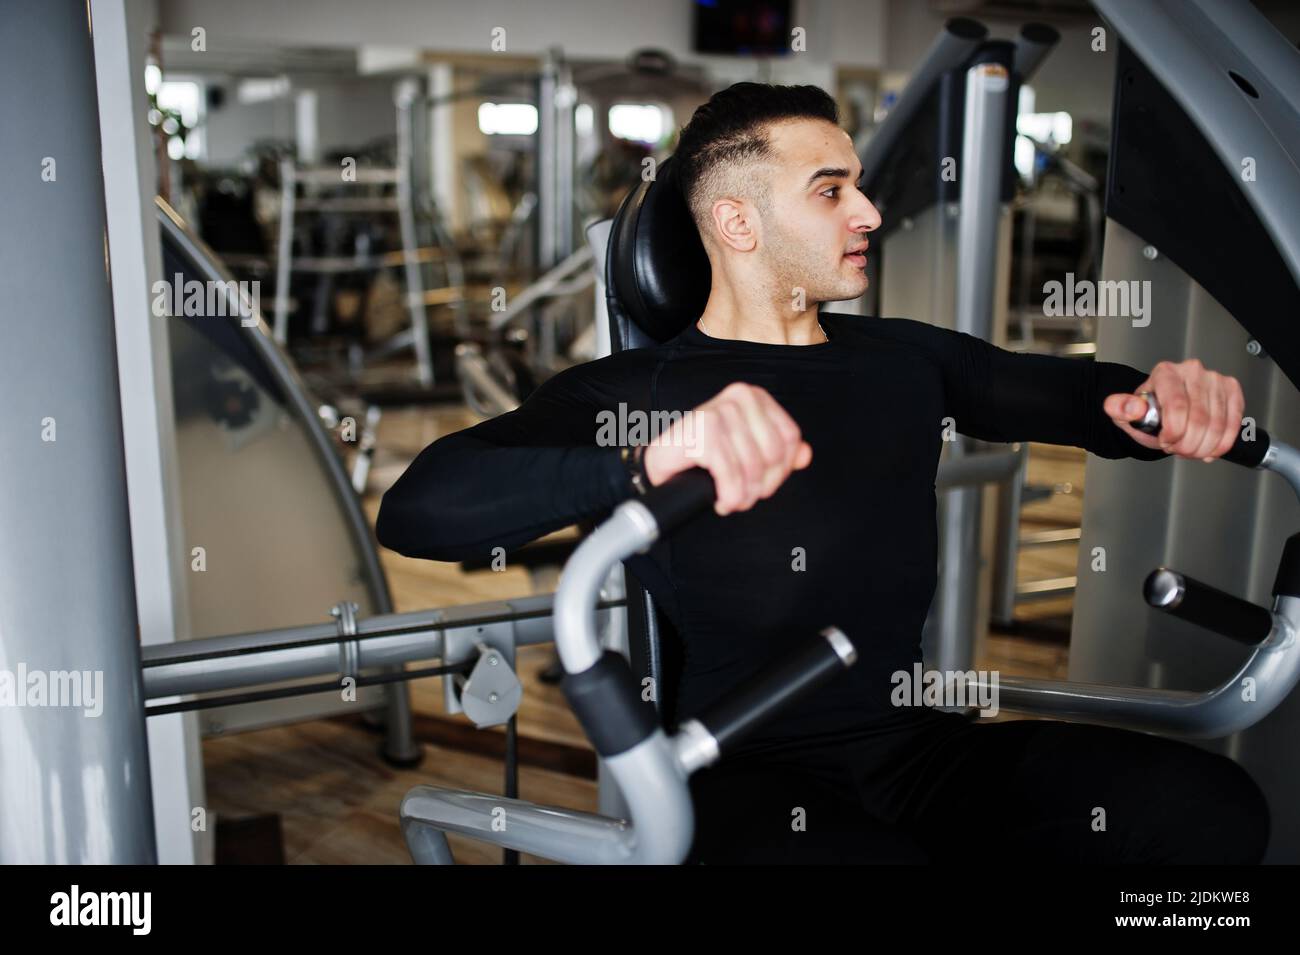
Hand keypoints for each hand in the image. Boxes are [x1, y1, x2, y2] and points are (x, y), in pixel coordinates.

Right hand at [642, 382, 811, 515]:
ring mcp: (720, 411)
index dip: (781, 471)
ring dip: (743, 496)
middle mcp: (739, 397)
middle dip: (761, 485)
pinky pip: (731, 476)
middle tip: (743, 495)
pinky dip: (728, 497)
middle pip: (774, 454)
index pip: (790, 438)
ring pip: (753, 468)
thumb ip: (780, 450)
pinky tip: (720, 501)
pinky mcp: (704, 430)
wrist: (660, 462)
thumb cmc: (702, 455)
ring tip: (731, 499)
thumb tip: (806, 455)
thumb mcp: (746, 450)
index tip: (763, 485)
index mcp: (754, 396)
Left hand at [1103, 359, 1245, 461]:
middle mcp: (1192, 371)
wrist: (1161, 407)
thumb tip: (1134, 408)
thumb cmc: (1146, 410)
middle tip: (1176, 449)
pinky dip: (1222, 443)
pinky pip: (1234, 423)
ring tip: (1189, 449)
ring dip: (1203, 447)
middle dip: (1187, 445)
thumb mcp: (1124, 412)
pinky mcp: (1231, 390)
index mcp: (1165, 373)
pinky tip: (1209, 449)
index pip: (1177, 407)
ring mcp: (1215, 379)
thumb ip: (1121, 409)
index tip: (1165, 442)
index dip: (1173, 433)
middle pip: (1200, 420)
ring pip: (1218, 425)